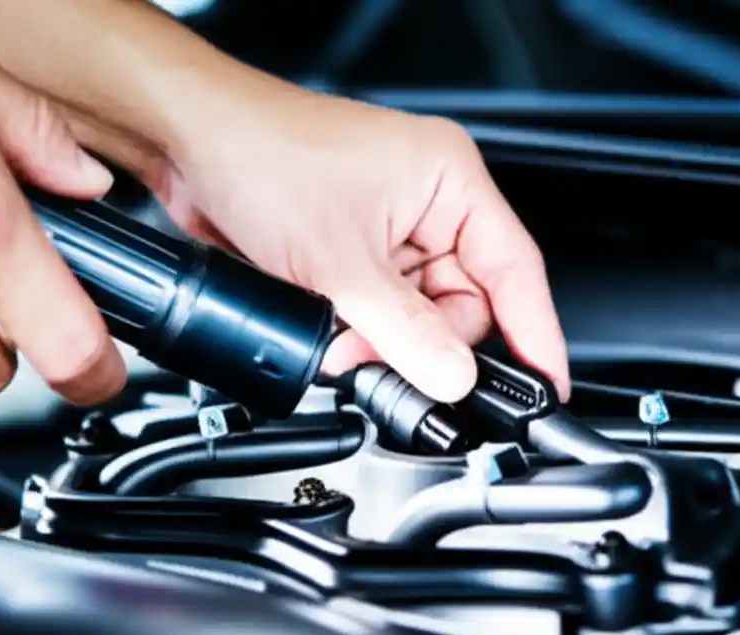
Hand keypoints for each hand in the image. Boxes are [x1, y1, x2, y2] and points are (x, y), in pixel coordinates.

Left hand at [143, 80, 570, 403]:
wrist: (189, 143)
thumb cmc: (262, 155)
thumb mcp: (339, 260)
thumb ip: (403, 330)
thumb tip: (452, 376)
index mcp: (450, 181)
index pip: (516, 270)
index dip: (536, 335)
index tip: (550, 387)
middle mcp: (429, 202)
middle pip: (464, 305)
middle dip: (424, 345)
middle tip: (382, 360)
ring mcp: (391, 228)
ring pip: (419, 315)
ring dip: (383, 340)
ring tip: (341, 336)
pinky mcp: (357, 250)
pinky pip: (382, 310)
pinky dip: (360, 330)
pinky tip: (332, 327)